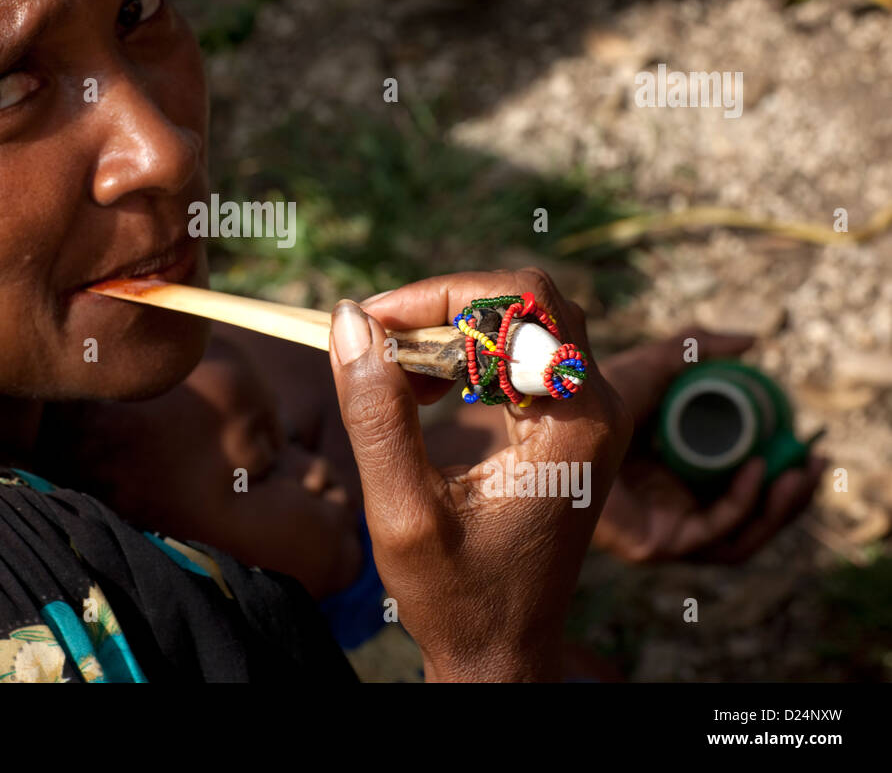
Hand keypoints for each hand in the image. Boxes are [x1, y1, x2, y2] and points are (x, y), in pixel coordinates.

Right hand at [329, 269, 631, 680]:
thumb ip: (378, 415)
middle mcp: (598, 408)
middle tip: (380, 344)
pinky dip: (468, 355)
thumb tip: (350, 321)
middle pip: (530, 300)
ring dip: (454, 330)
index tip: (373, 324)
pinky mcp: (571, 425)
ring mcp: (590, 415)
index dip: (440, 296)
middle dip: (445, 308)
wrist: (501, 653)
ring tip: (395, 375)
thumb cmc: (457, 596)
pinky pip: (524, 354)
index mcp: (574, 424)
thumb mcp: (403, 510)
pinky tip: (423, 391)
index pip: (521, 302)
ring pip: (526, 320)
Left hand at [592, 329, 823, 562]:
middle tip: (816, 460)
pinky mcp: (654, 544)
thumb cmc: (590, 394)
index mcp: (677, 478)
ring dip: (778, 508)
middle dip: (792, 497)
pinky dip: (741, 505)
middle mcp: (672, 508)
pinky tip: (757, 472)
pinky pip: (712, 533)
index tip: (811, 445)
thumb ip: (697, 349)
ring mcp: (664, 529)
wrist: (554, 415)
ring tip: (799, 470)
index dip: (783, 476)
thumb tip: (753, 342)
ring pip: (740, 536)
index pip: (742, 492)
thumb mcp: (654, 366)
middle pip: (749, 519)